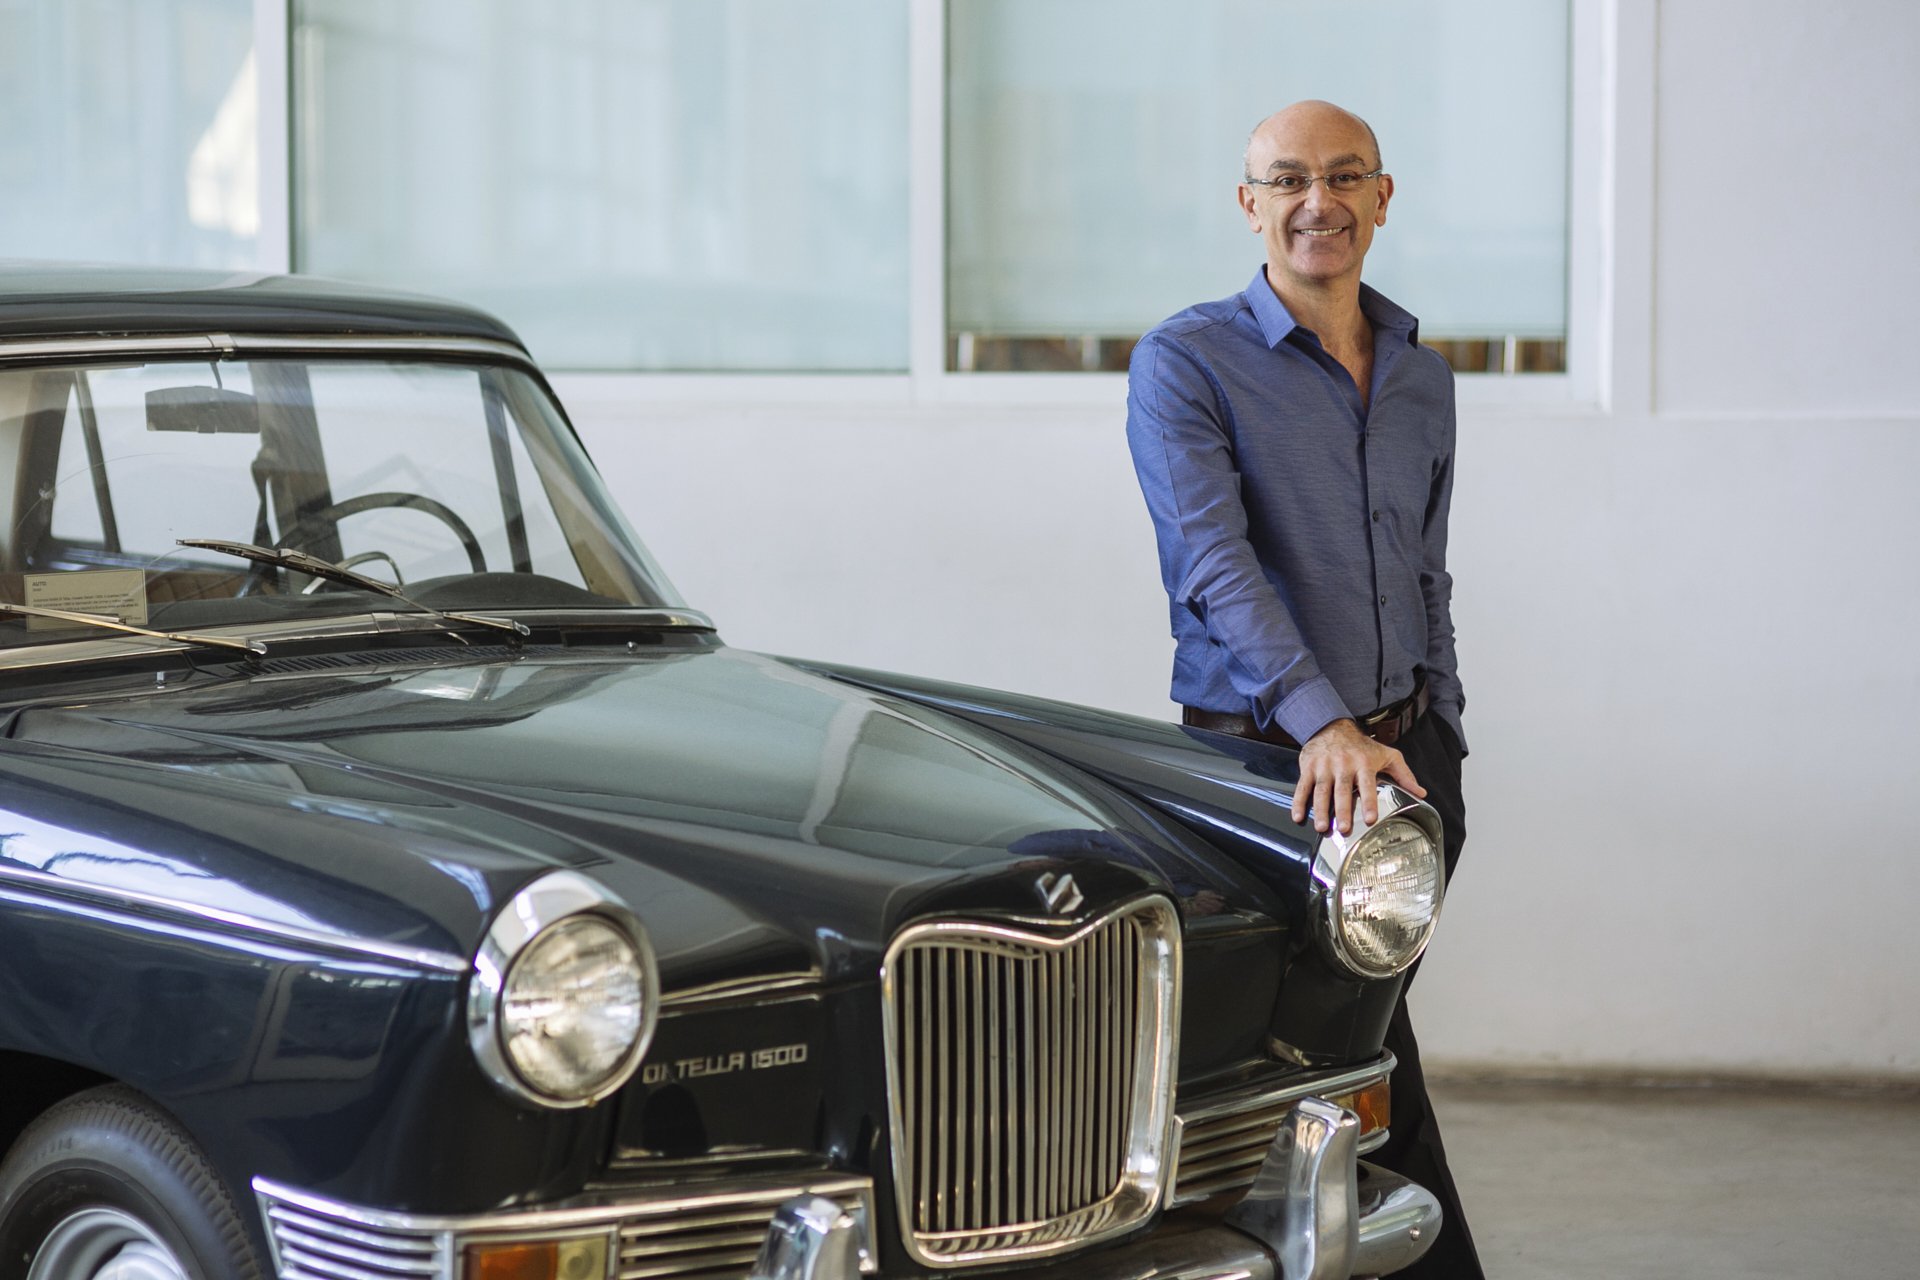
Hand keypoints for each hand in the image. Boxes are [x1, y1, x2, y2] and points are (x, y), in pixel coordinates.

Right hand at [1290, 718, 1425, 835]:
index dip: (1368, 802)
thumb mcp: (1386, 755)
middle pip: (1342, 790)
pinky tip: (1298, 816)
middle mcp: (1343, 765)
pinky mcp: (1308, 767)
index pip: (1367, 785)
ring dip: (1320, 810)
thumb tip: (1421, 793)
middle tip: (1343, 829)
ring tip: (1322, 827)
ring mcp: (1324, 766)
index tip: (1369, 818)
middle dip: (1342, 810)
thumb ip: (1404, 774)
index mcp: (1363, 763)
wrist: (1331, 725)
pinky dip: (1299, 802)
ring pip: (1321, 790)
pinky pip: (1302, 786)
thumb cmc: (1361, 745)